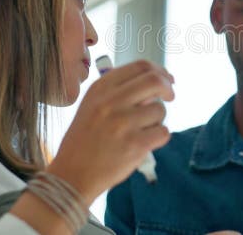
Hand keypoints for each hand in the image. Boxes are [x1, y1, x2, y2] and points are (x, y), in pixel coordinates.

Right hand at [47, 60, 174, 203]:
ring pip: (160, 110)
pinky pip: (163, 132)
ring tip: (139, 132)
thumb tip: (157, 81)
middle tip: (170, 97)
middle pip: (155, 81)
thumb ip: (120, 91)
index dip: (159, 71)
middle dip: (168, 88)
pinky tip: (143, 144)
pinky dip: (158, 138)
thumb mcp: (92, 105)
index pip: (140, 66)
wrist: (72, 175)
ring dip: (157, 120)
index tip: (166, 80)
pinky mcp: (135, 145)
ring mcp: (123, 123)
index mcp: (100, 89)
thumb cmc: (85, 140)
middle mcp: (111, 102)